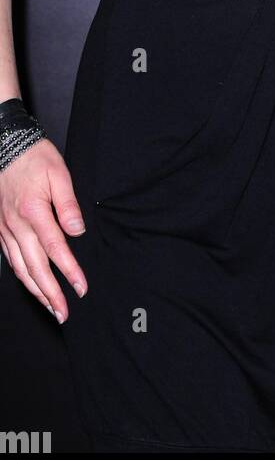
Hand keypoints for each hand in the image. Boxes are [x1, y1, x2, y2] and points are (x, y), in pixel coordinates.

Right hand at [0, 139, 87, 321]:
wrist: (5, 147)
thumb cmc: (34, 158)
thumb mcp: (59, 173)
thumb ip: (68, 204)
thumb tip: (78, 230)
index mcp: (34, 212)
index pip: (55, 249)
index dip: (69, 271)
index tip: (81, 287)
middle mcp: (16, 225)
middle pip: (35, 267)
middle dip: (50, 293)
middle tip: (64, 312)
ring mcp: (5, 229)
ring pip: (20, 268)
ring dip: (35, 291)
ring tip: (50, 307)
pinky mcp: (0, 229)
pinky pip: (10, 259)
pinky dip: (21, 276)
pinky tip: (30, 285)